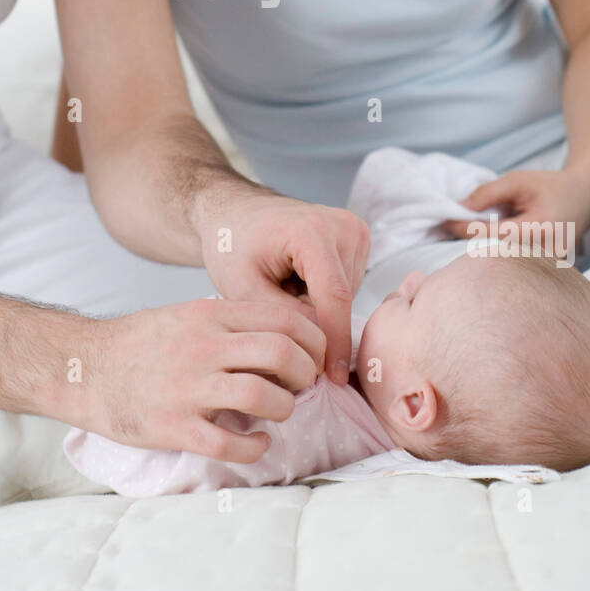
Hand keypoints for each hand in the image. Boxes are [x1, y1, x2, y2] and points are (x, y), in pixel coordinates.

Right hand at [60, 299, 326, 462]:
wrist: (85, 368)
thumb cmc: (141, 344)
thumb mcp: (187, 315)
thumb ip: (231, 322)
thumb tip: (285, 336)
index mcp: (208, 314)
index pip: (284, 319)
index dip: (313, 340)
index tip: (315, 357)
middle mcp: (202, 346)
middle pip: (282, 353)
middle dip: (306, 373)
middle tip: (303, 385)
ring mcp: (187, 387)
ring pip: (262, 396)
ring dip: (284, 408)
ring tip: (279, 412)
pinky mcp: (173, 426)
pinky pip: (229, 442)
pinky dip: (255, 447)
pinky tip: (255, 442)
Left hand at [199, 192, 369, 384]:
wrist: (235, 212)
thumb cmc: (232, 244)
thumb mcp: (244, 289)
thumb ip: (284, 320)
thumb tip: (320, 352)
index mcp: (312, 232)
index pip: (334, 297)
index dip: (335, 342)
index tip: (333, 378)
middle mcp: (343, 226)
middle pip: (341, 299)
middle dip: (316, 322)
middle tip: (276, 314)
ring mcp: (354, 230)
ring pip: (346, 295)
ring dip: (318, 306)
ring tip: (283, 288)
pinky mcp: (357, 238)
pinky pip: (346, 285)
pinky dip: (322, 294)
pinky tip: (296, 281)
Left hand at [440, 167, 589, 257]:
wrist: (585, 197)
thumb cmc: (550, 186)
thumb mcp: (518, 181)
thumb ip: (488, 194)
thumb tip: (459, 209)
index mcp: (540, 230)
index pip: (492, 235)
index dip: (463, 229)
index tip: (442, 222)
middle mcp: (546, 254)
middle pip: (495, 255)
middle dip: (470, 242)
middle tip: (448, 230)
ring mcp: (548, 267)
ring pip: (503, 263)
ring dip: (482, 249)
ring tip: (467, 234)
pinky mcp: (546, 271)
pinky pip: (514, 265)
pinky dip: (497, 254)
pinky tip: (488, 243)